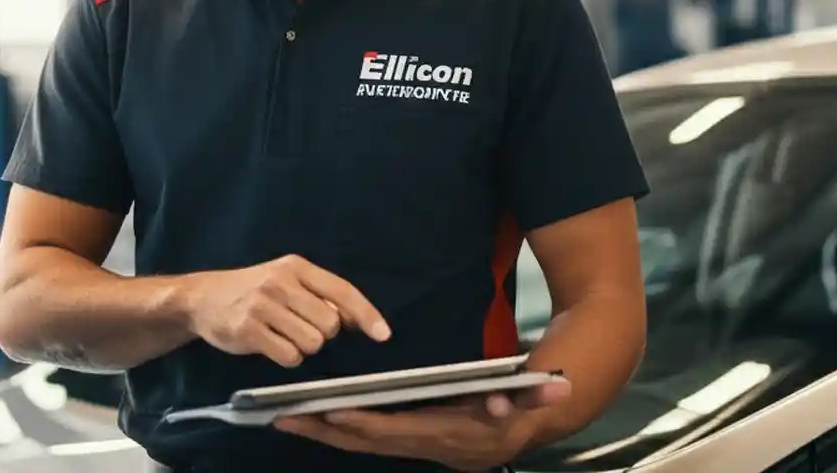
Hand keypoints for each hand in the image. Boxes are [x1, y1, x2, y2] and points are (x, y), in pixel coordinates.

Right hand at [183, 254, 390, 367]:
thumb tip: (356, 319)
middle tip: (300, 326)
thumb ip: (319, 295)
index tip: (383, 335)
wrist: (202, 298)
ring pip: (312, 343)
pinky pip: (289, 356)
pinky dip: (286, 357)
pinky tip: (271, 346)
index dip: (366, 315)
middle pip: (330, 324)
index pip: (342, 291)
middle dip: (322, 333)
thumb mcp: (286, 279)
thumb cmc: (253, 289)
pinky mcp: (248, 331)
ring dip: (304, 347)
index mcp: (296, 267)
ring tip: (283, 335)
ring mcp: (263, 306)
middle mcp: (281, 282)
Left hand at [273, 378, 570, 470]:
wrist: (524, 429)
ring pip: (360, 444)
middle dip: (326, 432)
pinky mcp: (406, 441)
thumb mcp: (532, 400)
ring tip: (283, 418)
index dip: (367, 424)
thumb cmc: (522, 407)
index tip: (334, 412)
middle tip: (284, 417)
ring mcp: (414, 448)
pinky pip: (364, 440)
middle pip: (367, 443)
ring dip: (322, 435)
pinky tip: (311, 421)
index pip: (400, 431)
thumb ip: (538, 395)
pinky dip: (336, 433)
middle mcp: (427, 446)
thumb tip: (553, 388)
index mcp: (449, 435)